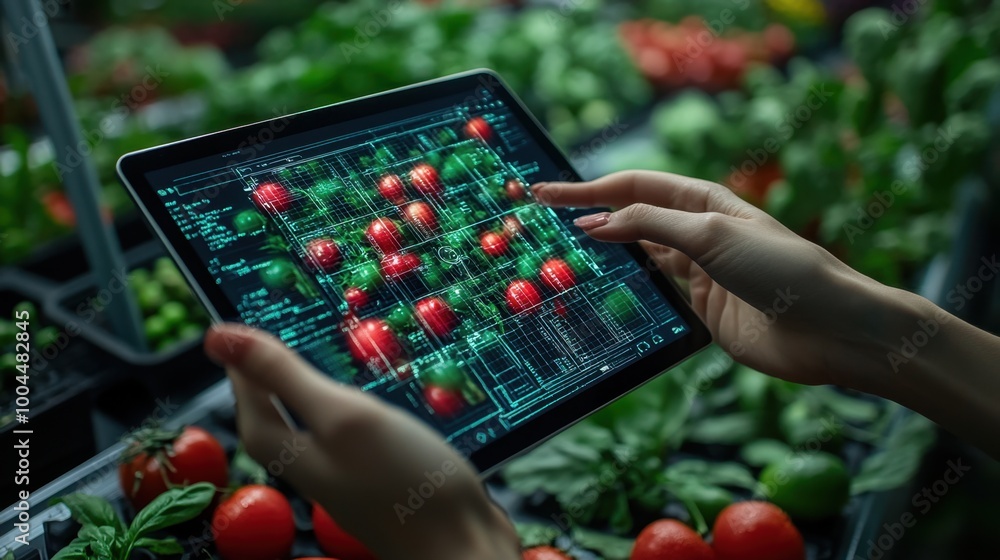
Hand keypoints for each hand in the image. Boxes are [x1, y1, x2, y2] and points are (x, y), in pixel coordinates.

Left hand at [204, 325, 520, 559]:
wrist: (464, 547)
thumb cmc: (403, 484)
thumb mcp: (340, 415)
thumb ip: (284, 376)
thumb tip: (216, 337)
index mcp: (294, 454)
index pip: (250, 406)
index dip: (242, 368)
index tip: (241, 330)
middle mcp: (319, 468)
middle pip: (282, 420)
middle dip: (277, 379)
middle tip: (282, 338)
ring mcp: (356, 477)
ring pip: (324, 428)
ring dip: (322, 391)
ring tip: (333, 357)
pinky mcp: (389, 479)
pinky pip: (362, 437)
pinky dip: (362, 409)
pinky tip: (387, 397)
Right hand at [533, 170, 917, 389]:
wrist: (827, 330)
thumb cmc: (780, 270)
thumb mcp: (711, 236)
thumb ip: (650, 226)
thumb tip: (594, 223)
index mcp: (705, 202)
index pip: (635, 188)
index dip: (589, 189)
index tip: (547, 193)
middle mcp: (699, 232)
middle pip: (633, 216)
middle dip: (590, 213)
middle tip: (543, 216)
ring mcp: (700, 272)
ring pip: (640, 254)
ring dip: (606, 249)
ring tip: (563, 249)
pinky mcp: (702, 308)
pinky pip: (655, 291)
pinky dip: (628, 285)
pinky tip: (604, 285)